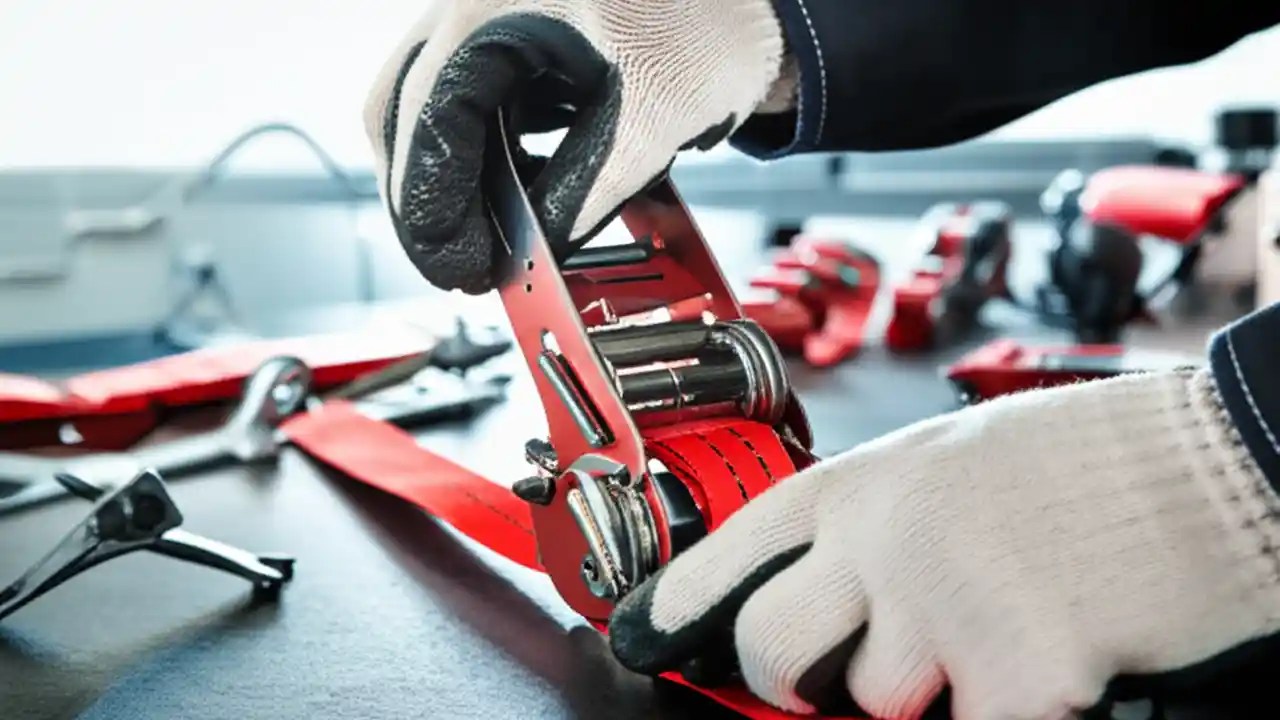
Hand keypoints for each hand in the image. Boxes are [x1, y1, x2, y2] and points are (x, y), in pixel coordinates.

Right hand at [363, 0, 795, 293]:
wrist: (755, 2)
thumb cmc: (715, 32)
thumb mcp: (648, 129)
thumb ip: (577, 198)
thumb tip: (525, 258)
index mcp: (499, 5)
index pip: (427, 118)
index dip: (431, 208)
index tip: (456, 268)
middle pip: (402, 110)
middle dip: (426, 199)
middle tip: (464, 265)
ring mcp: (488, 6)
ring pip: (425, 103)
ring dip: (449, 175)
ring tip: (489, 237)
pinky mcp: (507, 24)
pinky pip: (464, 92)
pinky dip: (477, 146)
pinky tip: (513, 187)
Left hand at [609, 369, 1279, 718]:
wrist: (1212, 461)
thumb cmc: (1090, 459)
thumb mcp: (950, 463)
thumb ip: (876, 526)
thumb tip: (827, 594)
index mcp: (865, 481)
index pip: (734, 547)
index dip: (677, 601)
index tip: (643, 634)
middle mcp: (884, 537)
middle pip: (774, 652)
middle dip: (801, 681)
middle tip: (852, 670)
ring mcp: (940, 605)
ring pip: (878, 703)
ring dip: (930, 690)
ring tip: (998, 624)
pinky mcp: (1013, 672)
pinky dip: (1003, 710)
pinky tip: (1048, 659)